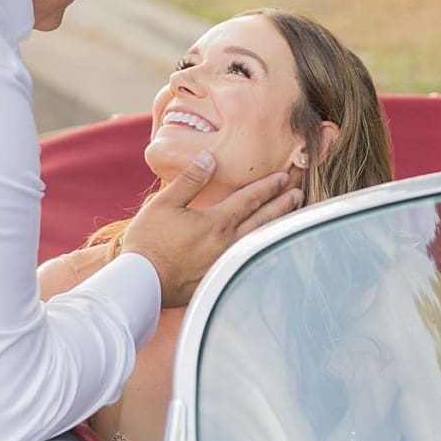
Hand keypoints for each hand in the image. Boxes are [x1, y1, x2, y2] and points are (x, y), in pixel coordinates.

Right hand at [121, 153, 301, 307]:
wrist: (142, 282)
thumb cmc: (149, 242)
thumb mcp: (165, 203)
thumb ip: (190, 180)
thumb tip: (210, 158)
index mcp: (217, 221)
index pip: (250, 199)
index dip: (268, 186)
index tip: (284, 177)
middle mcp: (228, 242)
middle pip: (262, 220)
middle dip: (281, 204)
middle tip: (297, 193)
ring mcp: (226, 262)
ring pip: (259, 239)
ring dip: (276, 225)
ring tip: (290, 216)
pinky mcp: (219, 277)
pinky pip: (249, 258)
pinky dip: (262, 247)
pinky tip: (265, 246)